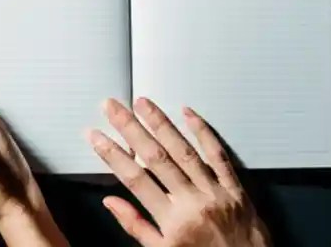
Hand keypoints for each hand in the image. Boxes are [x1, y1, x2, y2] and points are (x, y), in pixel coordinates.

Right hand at [88, 98, 271, 246]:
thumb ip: (137, 227)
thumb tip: (110, 202)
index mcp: (172, 221)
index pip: (135, 179)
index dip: (112, 155)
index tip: (95, 135)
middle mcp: (192, 202)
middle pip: (156, 157)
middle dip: (131, 128)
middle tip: (113, 106)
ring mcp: (215, 191)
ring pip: (184, 151)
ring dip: (161, 123)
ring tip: (143, 103)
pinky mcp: (235, 188)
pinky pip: (219, 155)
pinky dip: (204, 132)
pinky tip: (188, 113)